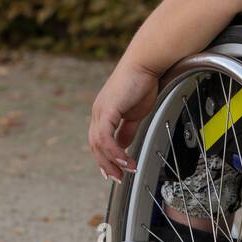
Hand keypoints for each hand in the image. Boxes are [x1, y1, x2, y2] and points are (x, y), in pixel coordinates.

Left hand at [89, 60, 159, 180]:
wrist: (145, 64)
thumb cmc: (142, 82)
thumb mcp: (135, 113)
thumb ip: (128, 129)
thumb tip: (125, 145)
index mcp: (103, 113)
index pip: (99, 141)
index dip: (105, 158)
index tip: (114, 171)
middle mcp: (98, 112)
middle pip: (95, 146)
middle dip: (106, 164)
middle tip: (118, 178)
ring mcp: (100, 111)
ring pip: (98, 144)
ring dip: (112, 161)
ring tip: (126, 171)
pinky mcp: (107, 110)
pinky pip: (106, 137)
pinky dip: (115, 151)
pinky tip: (125, 159)